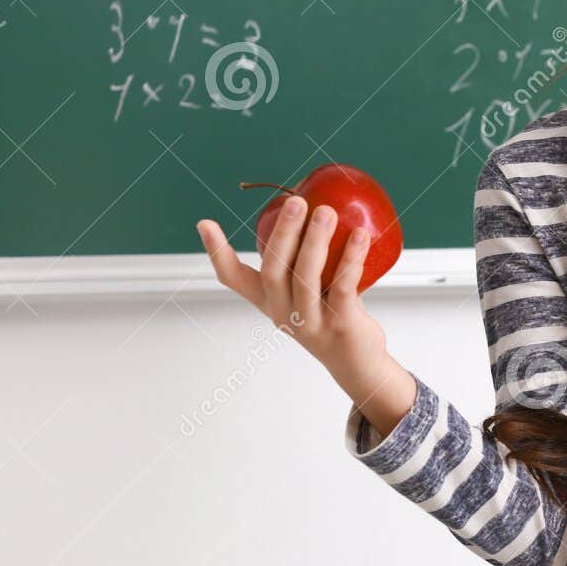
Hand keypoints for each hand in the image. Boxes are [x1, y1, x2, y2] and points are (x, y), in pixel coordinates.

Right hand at [196, 199, 388, 391]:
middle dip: (284, 233)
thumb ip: (304, 260)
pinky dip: (351, 259)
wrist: (356, 363)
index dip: (218, 253)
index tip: (205, 224)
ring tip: (327, 211)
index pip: (234, 279)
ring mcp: (311, 321)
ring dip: (316, 241)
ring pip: (306, 278)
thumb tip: (314, 208)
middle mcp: (284, 312)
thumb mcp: (308, 291)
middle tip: (297, 202)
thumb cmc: (331, 317)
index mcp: (270, 302)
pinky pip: (344, 287)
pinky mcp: (340, 325)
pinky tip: (361, 236)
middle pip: (274, 270)